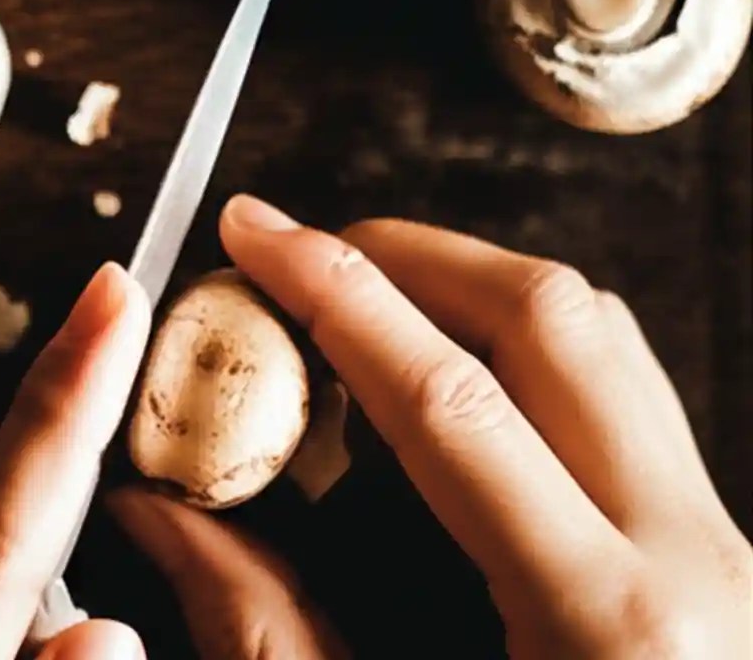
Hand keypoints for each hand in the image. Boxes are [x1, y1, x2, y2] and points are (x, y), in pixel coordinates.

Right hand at [114, 194, 746, 658]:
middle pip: (554, 324)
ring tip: (355, 299)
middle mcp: (693, 564)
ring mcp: (723, 551)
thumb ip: (259, 629)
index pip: (448, 399)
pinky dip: (514, 358)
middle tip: (300, 251)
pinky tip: (432, 388)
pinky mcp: (715, 555)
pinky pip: (614, 405)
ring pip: (600, 347)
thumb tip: (156, 513)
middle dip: (409, 256)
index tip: (255, 233)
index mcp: (605, 630)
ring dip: (467, 293)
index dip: (333, 295)